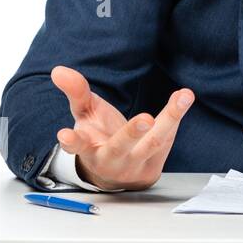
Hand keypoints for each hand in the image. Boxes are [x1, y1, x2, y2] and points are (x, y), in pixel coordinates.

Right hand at [50, 65, 194, 190]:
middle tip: (146, 118)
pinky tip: (184, 97)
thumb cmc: (98, 137)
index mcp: (87, 149)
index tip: (65, 135)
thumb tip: (58, 70)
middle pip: (121, 147)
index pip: (77, 147)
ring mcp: (135, 164)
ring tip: (182, 97)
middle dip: (132, 132)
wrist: (117, 173)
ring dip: (169, 119)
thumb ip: (76, 93)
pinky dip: (176, 118)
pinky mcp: (155, 165)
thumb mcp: (86, 114)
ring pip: (154, 142)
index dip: (71, 142)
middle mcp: (111, 159)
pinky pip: (169, 139)